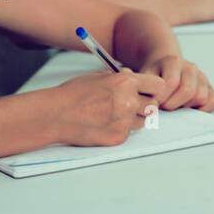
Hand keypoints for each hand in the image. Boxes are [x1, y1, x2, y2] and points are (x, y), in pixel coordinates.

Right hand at [52, 69, 167, 145]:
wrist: (55, 115)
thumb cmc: (74, 94)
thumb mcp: (99, 76)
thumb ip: (121, 77)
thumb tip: (134, 75)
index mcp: (126, 82)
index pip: (159, 86)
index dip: (153, 89)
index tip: (147, 91)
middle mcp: (129, 101)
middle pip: (153, 106)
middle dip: (144, 105)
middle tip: (129, 104)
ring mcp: (124, 121)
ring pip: (142, 121)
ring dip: (133, 118)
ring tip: (111, 114)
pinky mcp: (117, 137)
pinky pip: (128, 133)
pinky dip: (119, 129)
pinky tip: (103, 124)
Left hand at [139, 54, 213, 111]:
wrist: (166, 67)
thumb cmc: (154, 75)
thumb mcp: (143, 74)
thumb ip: (137, 79)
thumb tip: (127, 78)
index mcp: (172, 61)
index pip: (171, 83)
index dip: (161, 97)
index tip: (153, 102)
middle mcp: (190, 67)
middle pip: (188, 90)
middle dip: (173, 104)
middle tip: (163, 107)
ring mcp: (202, 77)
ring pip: (201, 96)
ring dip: (186, 106)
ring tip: (175, 106)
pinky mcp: (211, 88)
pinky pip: (213, 101)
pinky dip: (202, 109)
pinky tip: (188, 108)